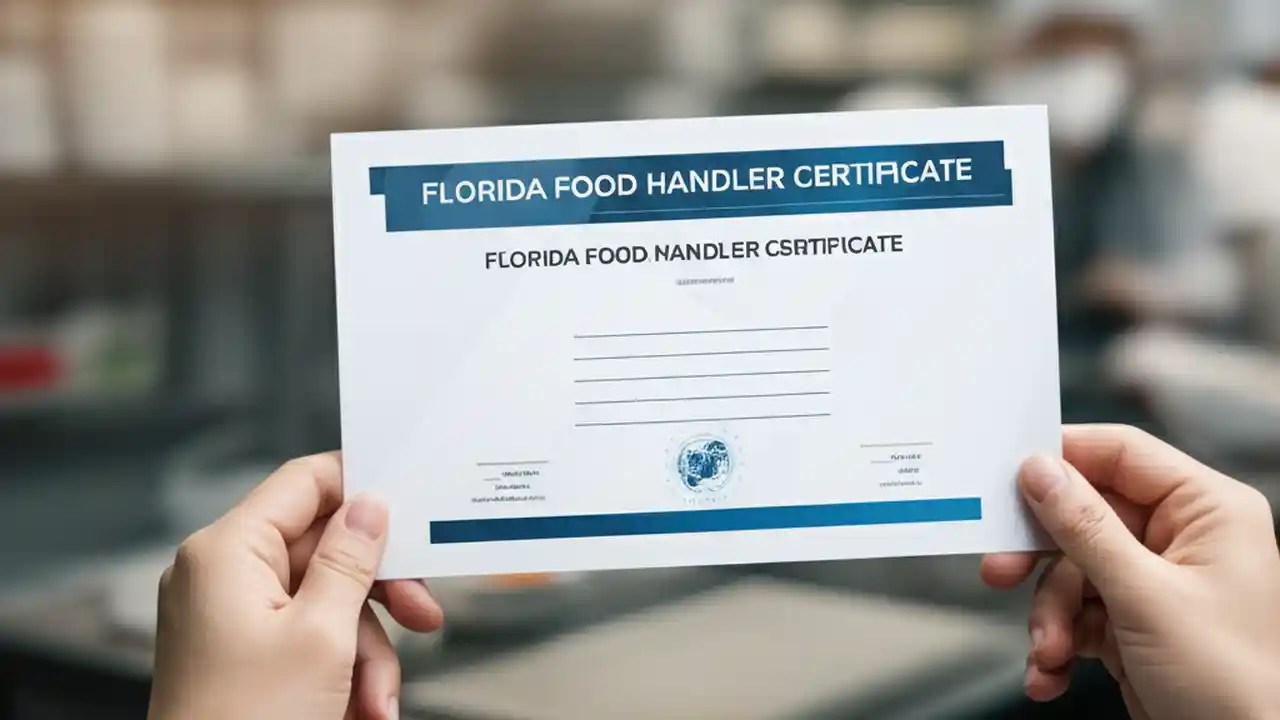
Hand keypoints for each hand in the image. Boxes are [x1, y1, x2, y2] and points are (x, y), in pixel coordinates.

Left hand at [148, 453, 443, 719]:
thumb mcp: (322, 636)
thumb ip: (351, 560)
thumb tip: (370, 508)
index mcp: (226, 552)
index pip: (303, 482)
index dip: (360, 485)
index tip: (409, 502)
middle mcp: (221, 575)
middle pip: (324, 549)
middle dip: (378, 593)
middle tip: (422, 612)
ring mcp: (228, 615)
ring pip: (326, 601)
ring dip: (366, 650)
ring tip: (378, 701)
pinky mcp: (241, 652)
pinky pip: (308, 637)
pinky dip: (341, 670)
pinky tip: (360, 710)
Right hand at [982, 425, 1279, 718]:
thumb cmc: (1235, 686)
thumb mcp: (1145, 597)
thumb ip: (1084, 527)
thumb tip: (1039, 470)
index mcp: (1208, 511)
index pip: (1122, 454)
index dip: (1062, 459)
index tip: (1006, 476)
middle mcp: (1184, 538)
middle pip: (1085, 516)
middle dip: (1041, 558)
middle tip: (1000, 570)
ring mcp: (1158, 582)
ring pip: (1072, 571)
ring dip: (1049, 614)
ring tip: (1048, 650)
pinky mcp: (1136, 622)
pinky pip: (1077, 612)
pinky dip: (1057, 641)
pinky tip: (1051, 670)